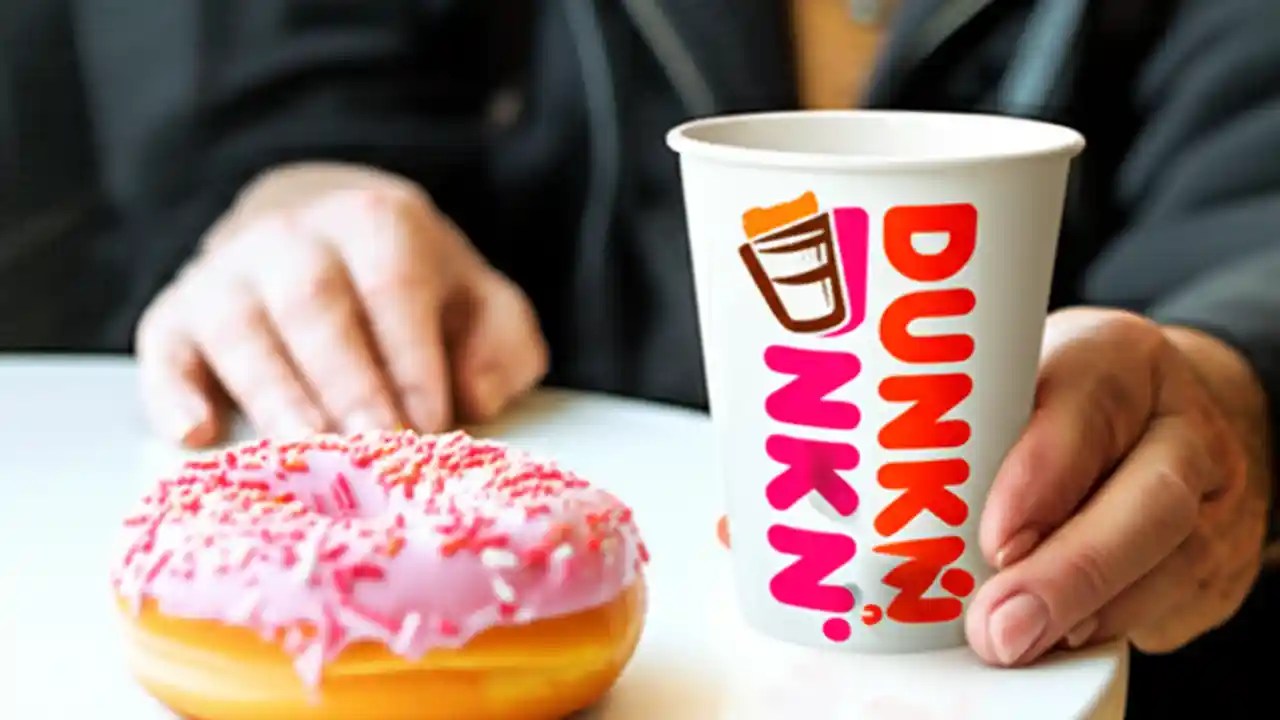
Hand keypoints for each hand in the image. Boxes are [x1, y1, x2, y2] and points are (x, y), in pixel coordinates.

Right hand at [136, 163, 547, 445]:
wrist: (317, 220)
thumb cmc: (412, 281)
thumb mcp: (477, 297)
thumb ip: (501, 342)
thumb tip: (475, 398)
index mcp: (376, 223)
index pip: (393, 288)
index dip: (410, 360)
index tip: (429, 426)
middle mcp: (292, 236)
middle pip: (315, 307)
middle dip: (346, 386)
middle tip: (372, 452)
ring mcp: (226, 271)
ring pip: (242, 329)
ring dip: (275, 398)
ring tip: (305, 460)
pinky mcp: (177, 312)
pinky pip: (162, 347)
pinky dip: (170, 390)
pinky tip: (195, 433)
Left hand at [967, 308, 1271, 665]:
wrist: (1161, 418)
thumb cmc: (1056, 399)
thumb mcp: (1011, 379)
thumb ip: (966, 428)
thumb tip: (896, 508)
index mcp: (1119, 359)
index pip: (1089, 405)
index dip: (1042, 476)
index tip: (994, 539)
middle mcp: (1182, 428)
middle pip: (1152, 503)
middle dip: (1070, 573)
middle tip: (1000, 625)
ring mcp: (1216, 501)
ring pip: (1171, 567)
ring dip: (1084, 615)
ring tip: (1014, 643)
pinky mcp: (1218, 567)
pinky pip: (1168, 612)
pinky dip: (1103, 632)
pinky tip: (1051, 645)